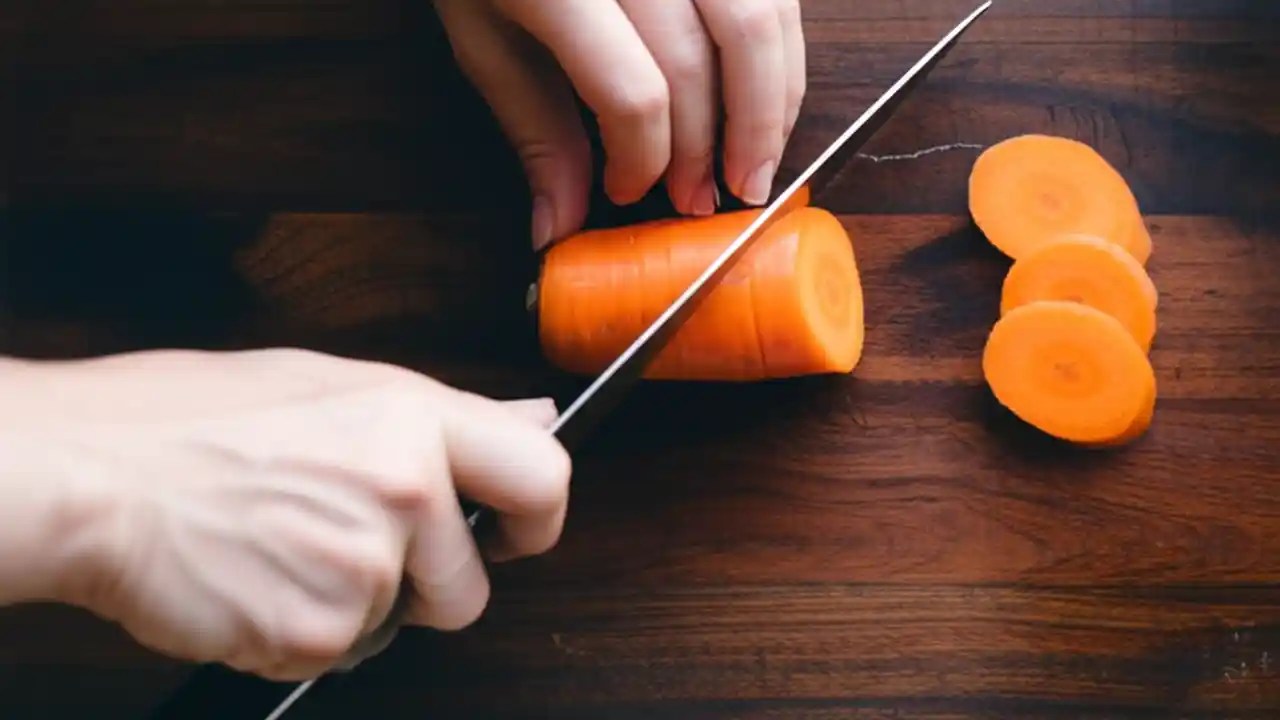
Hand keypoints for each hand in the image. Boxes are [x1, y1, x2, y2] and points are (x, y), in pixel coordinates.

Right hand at [3, 349, 569, 679]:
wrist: (89, 479)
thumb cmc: (188, 421)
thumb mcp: (327, 384)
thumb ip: (439, 416)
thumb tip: (534, 420)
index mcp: (411, 416)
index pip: (543, 476)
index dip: (537, 518)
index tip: (516, 531)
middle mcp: (404, 490)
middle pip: (471, 587)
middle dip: (428, 585)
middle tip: (354, 545)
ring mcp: (364, 567)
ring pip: (397, 624)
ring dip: (354, 604)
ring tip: (286, 545)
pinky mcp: (318, 633)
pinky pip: (341, 653)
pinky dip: (304, 632)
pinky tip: (260, 578)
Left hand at [433, 0, 806, 248]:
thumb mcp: (485, 40)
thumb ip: (535, 132)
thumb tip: (557, 227)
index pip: (634, 94)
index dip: (643, 160)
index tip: (627, 191)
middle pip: (708, 60)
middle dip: (716, 146)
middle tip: (707, 200)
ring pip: (761, 20)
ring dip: (771, 106)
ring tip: (754, 165)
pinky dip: (782, 53)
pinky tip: (762, 100)